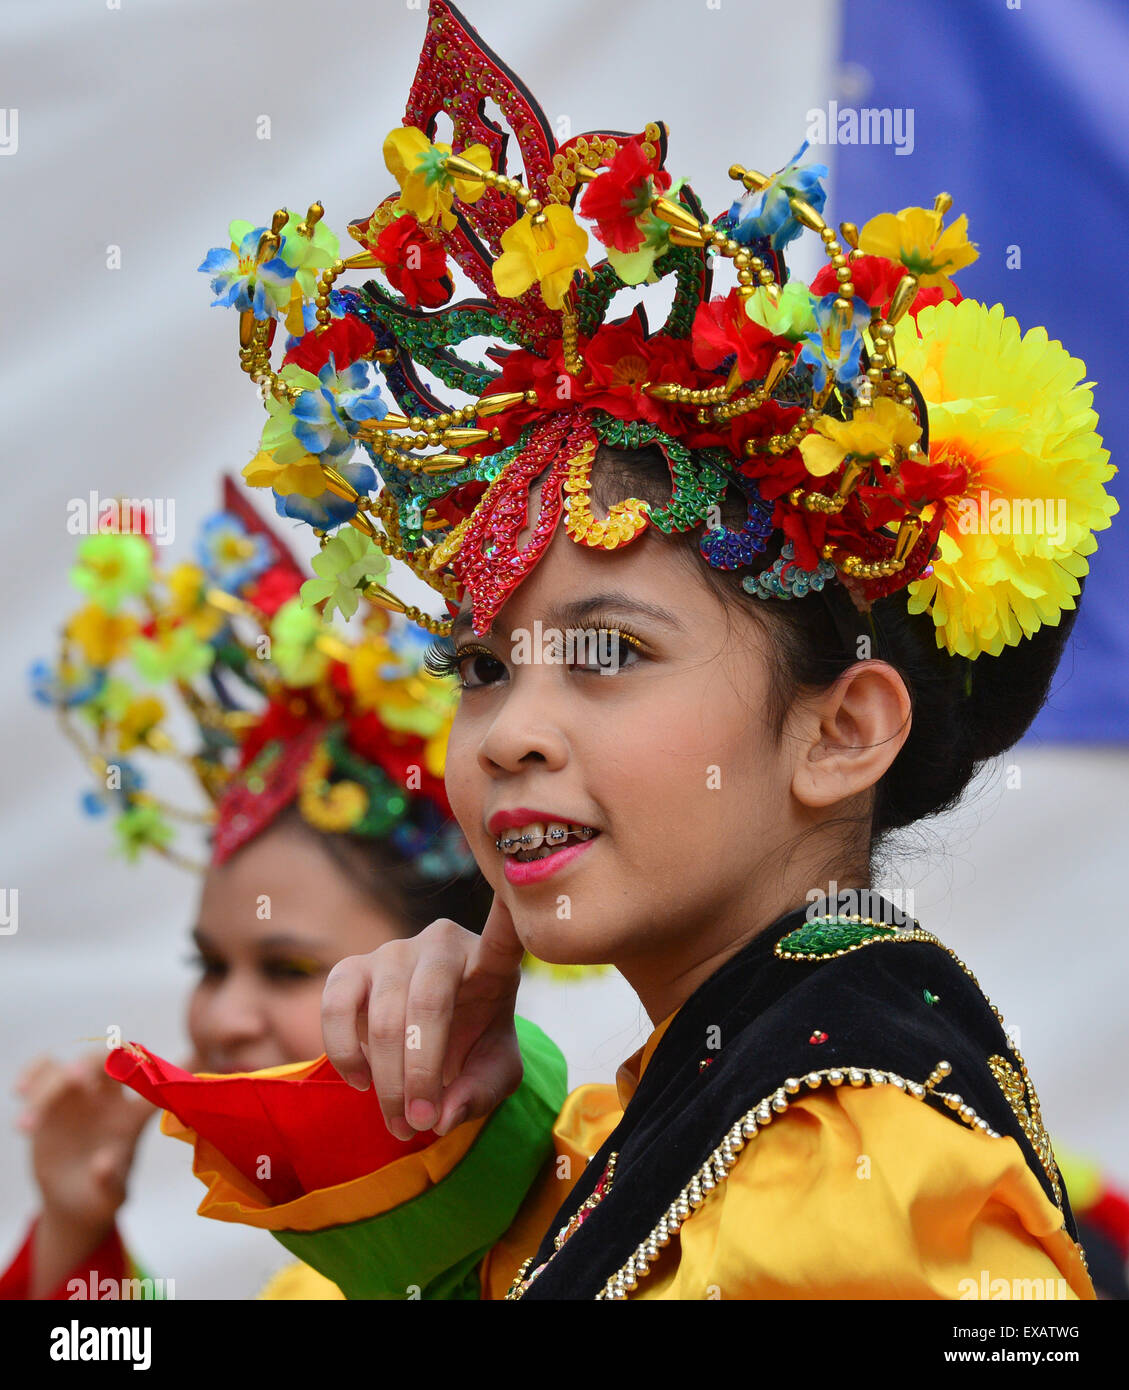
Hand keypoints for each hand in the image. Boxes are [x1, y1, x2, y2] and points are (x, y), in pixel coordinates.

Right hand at [15, 1051, 154, 1229]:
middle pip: (108, 1062)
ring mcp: (80, 1096)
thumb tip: (101, 1164)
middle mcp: (109, 1099)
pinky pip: (43, 1073)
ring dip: (50, 1085)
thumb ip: (109, 1181)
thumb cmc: (102, 1194)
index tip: (175, 1057)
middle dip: (94, 1064)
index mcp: (132, 1117)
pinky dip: (32, 1075)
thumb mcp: (110, 1195)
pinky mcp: (51, 1101)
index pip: (154, 1087)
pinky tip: (20, 1090)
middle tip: (78, 1079)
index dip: (165, 1070)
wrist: (74, 1200)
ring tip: (30, 1125)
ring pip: (69, 1068)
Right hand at [321, 895, 524, 1140]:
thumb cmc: (475, 1045)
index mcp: (491, 962)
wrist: (433, 1040)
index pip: (504, 937)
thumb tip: (443, 1115)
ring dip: (387, 1079)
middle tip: (420, 1124)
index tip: (511, 897)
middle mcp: (442, 943)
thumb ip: (480, 1093)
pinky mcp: (353, 967)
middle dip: (420, 1073)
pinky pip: (335, 1004)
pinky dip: (344, 1051)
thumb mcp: (494, 1074)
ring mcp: (394, 950)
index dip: (506, 918)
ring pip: (382, 1014)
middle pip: (428, 1004)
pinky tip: (362, 1082)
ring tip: (399, 1122)